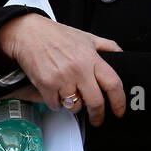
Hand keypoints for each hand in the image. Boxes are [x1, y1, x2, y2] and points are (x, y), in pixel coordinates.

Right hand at [0, 13, 125, 124]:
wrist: (29, 33)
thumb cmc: (56, 35)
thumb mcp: (86, 36)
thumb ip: (107, 46)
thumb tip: (121, 56)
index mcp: (91, 58)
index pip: (113, 84)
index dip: (119, 101)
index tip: (119, 110)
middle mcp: (78, 69)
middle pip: (96, 102)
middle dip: (98, 115)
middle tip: (97, 118)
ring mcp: (62, 78)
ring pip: (74, 106)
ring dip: (73, 106)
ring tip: (69, 94)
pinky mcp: (46, 84)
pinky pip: (55, 105)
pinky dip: (56, 103)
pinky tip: (55, 92)